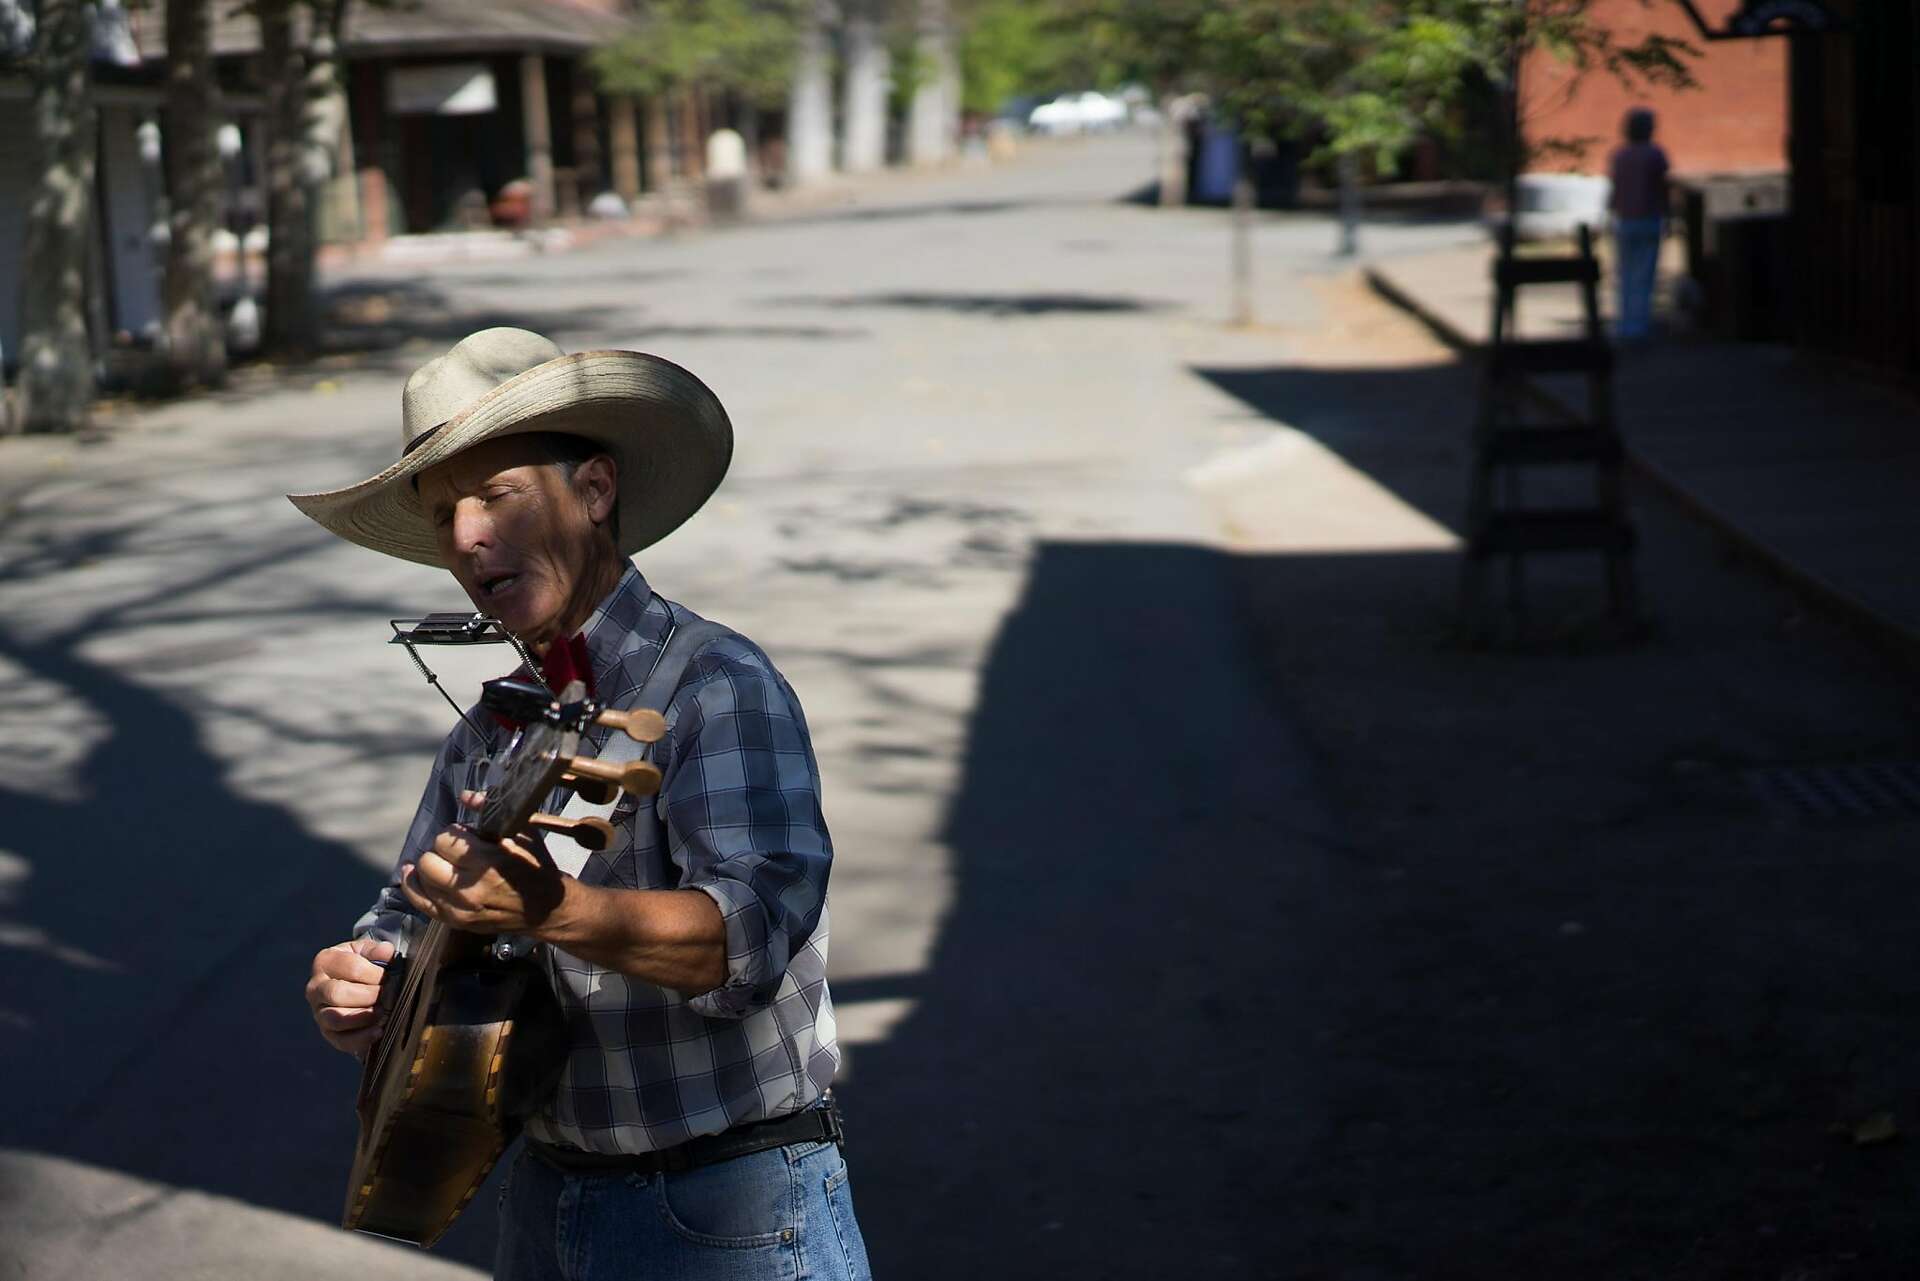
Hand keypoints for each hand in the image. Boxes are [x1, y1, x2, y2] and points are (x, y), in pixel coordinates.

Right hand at [307, 936, 394, 1055]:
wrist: (356, 985)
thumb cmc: (363, 965)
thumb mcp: (368, 952)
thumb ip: (377, 950)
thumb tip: (386, 952)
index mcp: (325, 962)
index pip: (351, 967)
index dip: (375, 974)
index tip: (390, 978)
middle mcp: (316, 988)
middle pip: (337, 993)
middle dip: (369, 995)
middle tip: (388, 996)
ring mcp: (319, 1012)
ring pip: (336, 1019)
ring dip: (364, 1017)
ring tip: (384, 1012)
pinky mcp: (328, 1033)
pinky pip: (342, 1040)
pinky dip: (362, 1038)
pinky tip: (379, 1030)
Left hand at [398, 821, 567, 935]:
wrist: (547, 909)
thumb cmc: (536, 867)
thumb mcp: (523, 834)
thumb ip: (492, 813)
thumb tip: (466, 796)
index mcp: (488, 862)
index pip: (445, 839)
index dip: (454, 834)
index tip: (467, 837)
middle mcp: (470, 888)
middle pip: (428, 860)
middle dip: (440, 851)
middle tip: (455, 853)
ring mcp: (460, 908)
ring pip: (421, 880)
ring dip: (429, 867)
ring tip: (440, 863)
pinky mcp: (456, 921)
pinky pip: (420, 902)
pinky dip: (414, 886)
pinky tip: (414, 875)